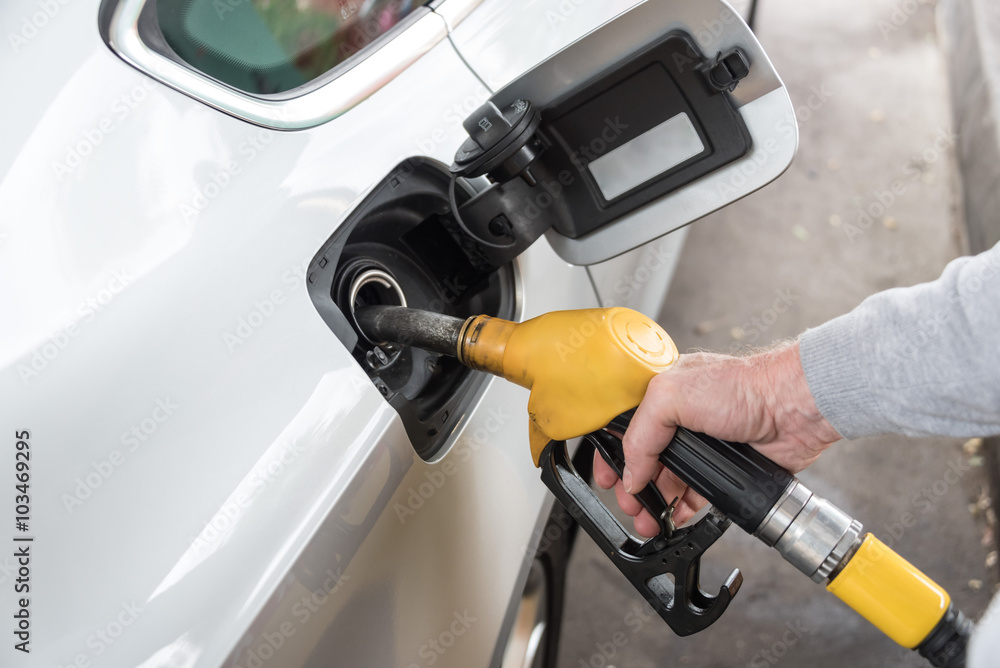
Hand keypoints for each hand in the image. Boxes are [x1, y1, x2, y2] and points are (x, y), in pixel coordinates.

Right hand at [593, 341, 840, 536]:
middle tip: (631, 507)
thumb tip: (631, 472)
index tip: (607, 478)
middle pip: (644, 462)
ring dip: (656, 504)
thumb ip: (642, 433)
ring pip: (669, 482)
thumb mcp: (672, 394)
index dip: (613, 455)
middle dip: (633, 488)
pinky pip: (697, 495)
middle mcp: (681, 420)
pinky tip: (677, 518)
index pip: (625, 429)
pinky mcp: (725, 467)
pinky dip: (684, 510)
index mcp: (663, 395)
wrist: (793, 407)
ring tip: (651, 521)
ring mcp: (703, 446)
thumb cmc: (744, 386)